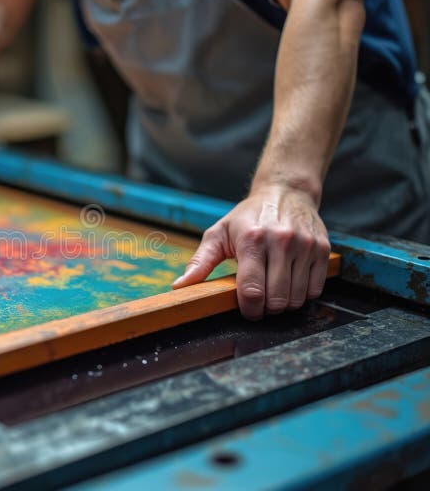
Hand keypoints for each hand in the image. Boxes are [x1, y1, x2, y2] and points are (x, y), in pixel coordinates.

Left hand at [171, 184, 330, 318]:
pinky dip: (303, 294)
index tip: (246, 310)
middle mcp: (281, 241)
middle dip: (266, 309)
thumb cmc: (247, 217)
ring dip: (285, 304)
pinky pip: (316, 289)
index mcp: (251, 240)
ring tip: (274, 290)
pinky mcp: (322, 249)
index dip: (249, 310)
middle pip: (276, 299)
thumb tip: (179, 287)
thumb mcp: (218, 234)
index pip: (252, 290)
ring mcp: (305, 245)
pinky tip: (291, 282)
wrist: (286, 192)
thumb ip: (199, 262)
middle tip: (260, 302)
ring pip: (297, 298)